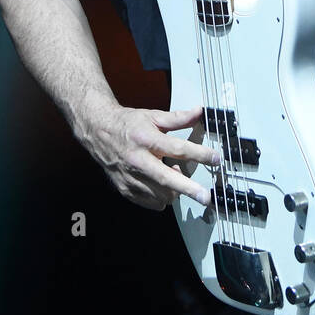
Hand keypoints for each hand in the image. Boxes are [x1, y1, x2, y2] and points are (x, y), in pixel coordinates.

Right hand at [85, 101, 220, 210]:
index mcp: (146, 139)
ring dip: (174, 190)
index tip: (216, 159)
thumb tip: (199, 112)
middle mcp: (138, 161)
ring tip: (173, 175)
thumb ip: (178, 118)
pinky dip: (161, 198)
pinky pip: (151, 203)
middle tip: (205, 197)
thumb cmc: (128, 124)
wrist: (99, 131)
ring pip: (161, 195)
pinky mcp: (126, 189)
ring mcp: (130, 178)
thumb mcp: (153, 116)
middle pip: (167, 179)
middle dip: (189, 189)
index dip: (200, 154)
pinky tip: (161, 185)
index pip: (178, 148)